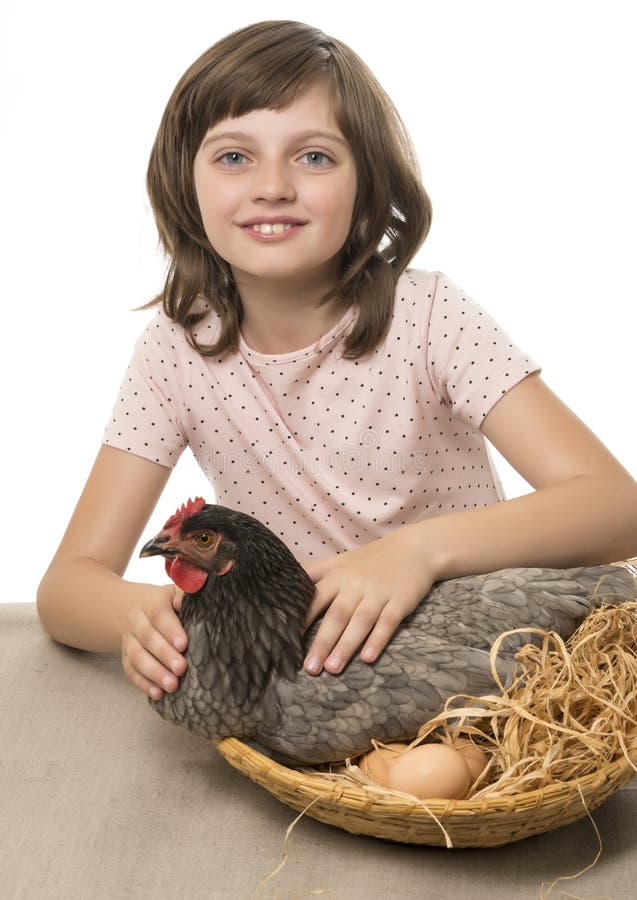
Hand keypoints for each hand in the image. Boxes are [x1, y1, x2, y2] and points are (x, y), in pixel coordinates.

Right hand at [121, 584, 187, 699]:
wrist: (142, 609)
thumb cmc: (171, 603)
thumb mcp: (179, 592)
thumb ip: (188, 592)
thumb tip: (199, 589)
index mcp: (152, 600)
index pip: (159, 614)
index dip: (170, 630)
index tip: (184, 644)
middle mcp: (136, 619)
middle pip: (147, 637)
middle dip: (164, 655)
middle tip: (181, 669)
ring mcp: (128, 639)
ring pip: (136, 656)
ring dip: (154, 672)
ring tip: (172, 686)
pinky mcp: (125, 656)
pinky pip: (130, 671)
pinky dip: (143, 683)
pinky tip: (157, 694)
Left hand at [300, 523, 435, 675]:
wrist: (415, 548)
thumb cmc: (371, 559)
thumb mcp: (340, 560)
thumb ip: (313, 571)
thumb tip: (280, 579)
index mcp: (338, 576)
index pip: (315, 599)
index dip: (302, 619)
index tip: (287, 641)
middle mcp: (356, 585)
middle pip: (336, 615)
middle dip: (322, 642)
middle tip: (310, 668)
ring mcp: (379, 593)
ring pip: (360, 621)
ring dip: (346, 646)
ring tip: (333, 669)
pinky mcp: (400, 601)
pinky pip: (388, 623)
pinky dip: (378, 640)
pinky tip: (368, 658)